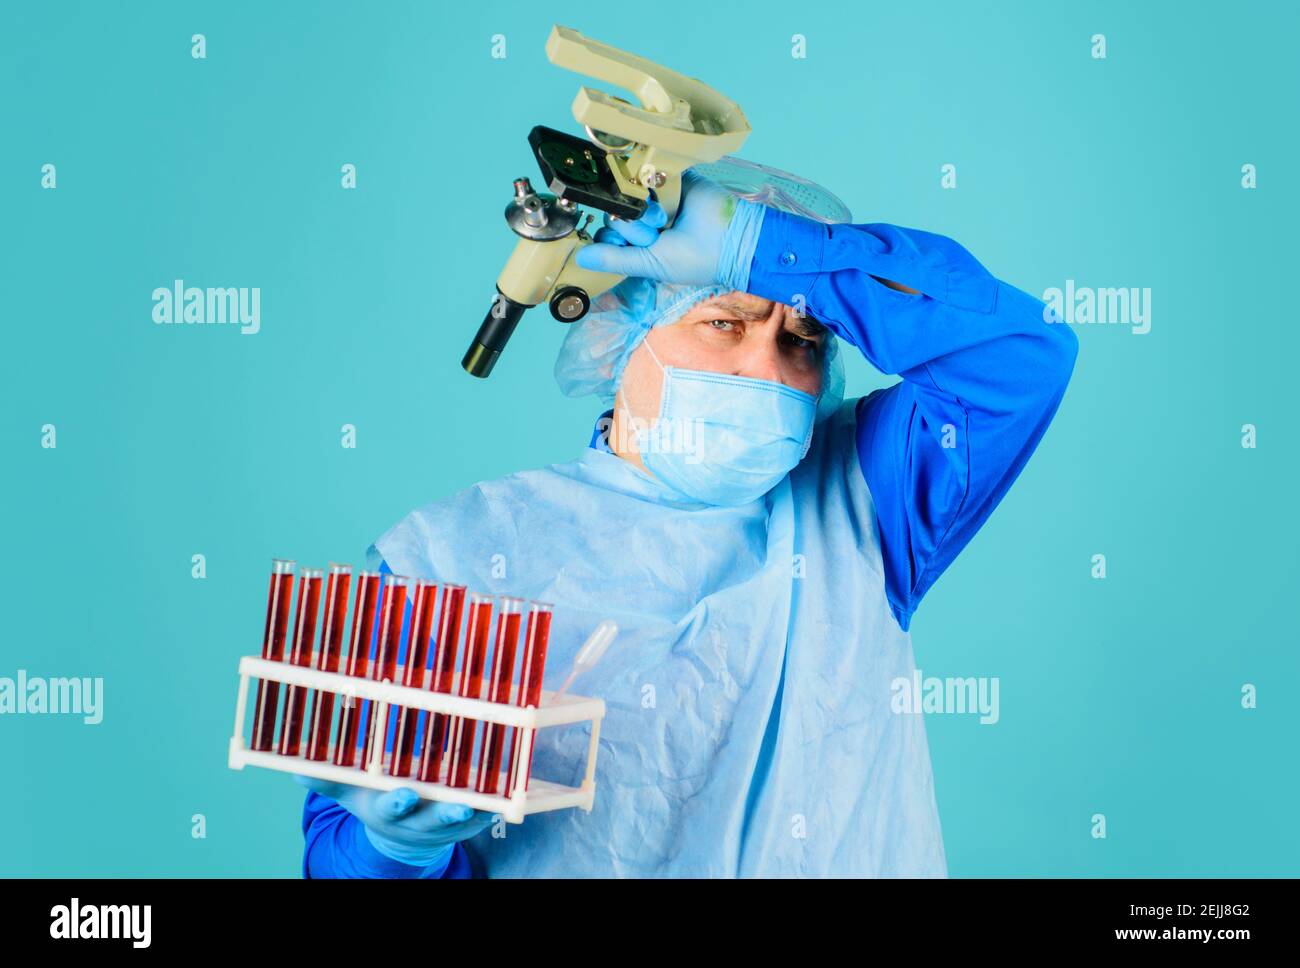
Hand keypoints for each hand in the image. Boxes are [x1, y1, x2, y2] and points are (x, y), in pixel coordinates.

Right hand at [296, 775, 493, 866]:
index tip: (405, 793)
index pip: (395, 806)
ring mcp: (450, 820)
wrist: (407, 834)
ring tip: (493, 798)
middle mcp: (423, 818)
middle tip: (458, 804)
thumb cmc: (379, 800)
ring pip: (468, 815)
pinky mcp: (474, 818)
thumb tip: (294, 771)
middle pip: (436, 817)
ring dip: (480, 809)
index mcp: (392, 809)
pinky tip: (513, 790)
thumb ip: (329, 779)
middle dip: (446, 812)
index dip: (400, 802)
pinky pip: (491, 811)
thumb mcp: (353, 791)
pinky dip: (500, 803)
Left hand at [575, 169, 753, 286]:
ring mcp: (655, 198)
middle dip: (634, 228)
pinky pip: (646, 174)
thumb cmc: (695, 260)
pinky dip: (654, 187)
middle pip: (615, 214)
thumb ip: (614, 259)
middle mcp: (644, 221)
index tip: (634, 248)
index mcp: (638, 244)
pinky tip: (668, 200)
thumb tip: (581, 258)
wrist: (732, 238)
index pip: (606, 235)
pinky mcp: (668, 178)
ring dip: (645, 210)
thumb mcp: (650, 264)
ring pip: (627, 195)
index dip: (612, 241)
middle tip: (659, 234)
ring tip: (667, 219)